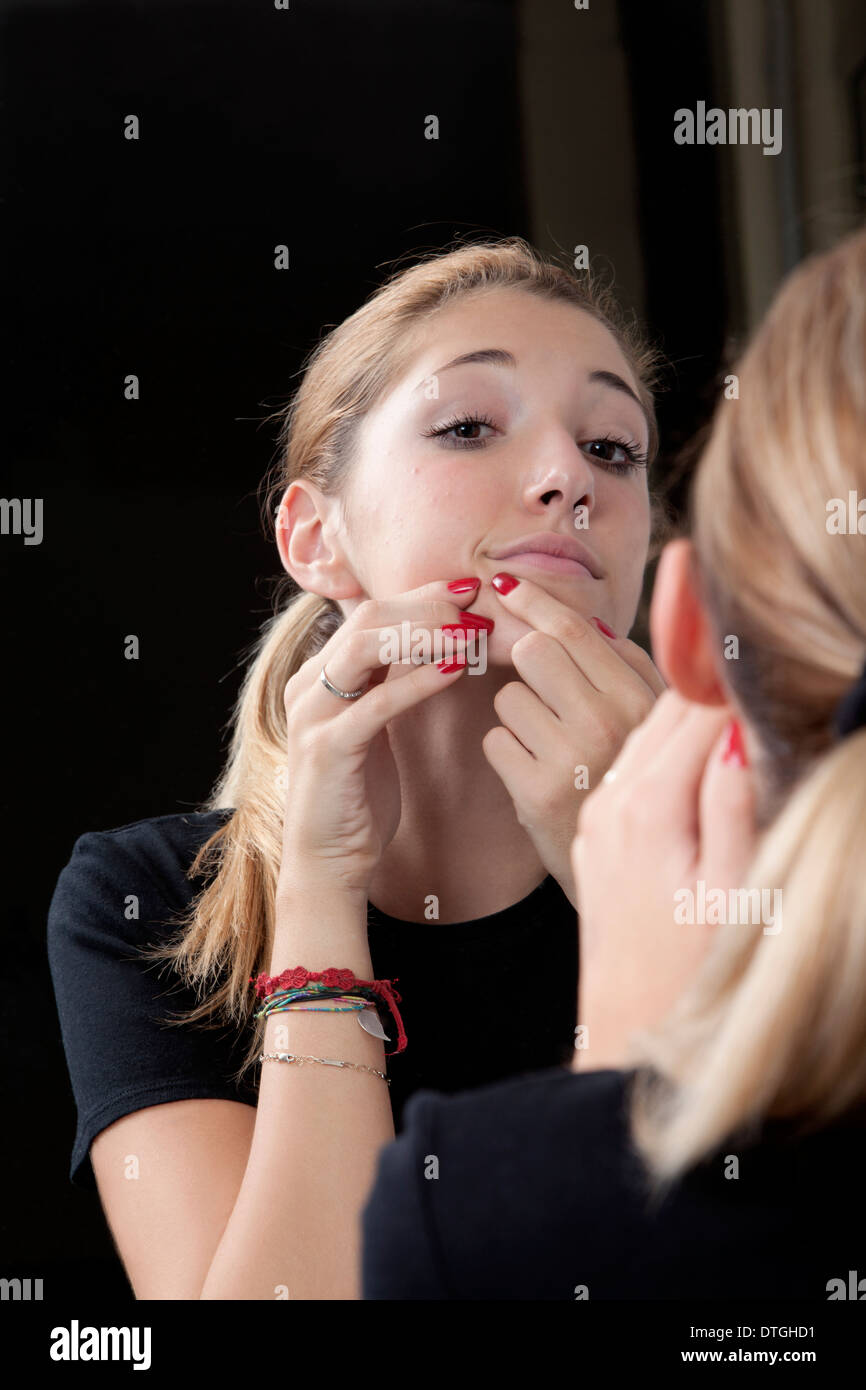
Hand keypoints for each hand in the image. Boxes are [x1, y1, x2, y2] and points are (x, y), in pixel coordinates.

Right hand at [277, 580, 480, 903]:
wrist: (330, 861)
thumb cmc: (360, 795)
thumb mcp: (375, 726)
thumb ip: (389, 682)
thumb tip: (435, 640)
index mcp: (319, 674)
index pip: (372, 613)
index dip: (421, 596)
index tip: (469, 589)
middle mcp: (308, 685)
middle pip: (369, 619)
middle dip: (426, 605)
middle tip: (477, 602)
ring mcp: (312, 715)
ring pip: (366, 648)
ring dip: (424, 634)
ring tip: (472, 630)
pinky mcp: (328, 750)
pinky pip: (376, 704)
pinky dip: (418, 683)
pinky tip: (456, 670)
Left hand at [481, 573, 665, 905]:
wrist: (631, 877)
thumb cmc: (634, 783)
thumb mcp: (652, 724)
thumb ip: (627, 668)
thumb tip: (586, 617)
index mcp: (643, 700)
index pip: (578, 630)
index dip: (536, 602)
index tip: (505, 584)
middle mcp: (611, 724)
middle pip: (534, 651)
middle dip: (522, 661)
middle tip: (533, 684)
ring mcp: (573, 759)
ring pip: (509, 696)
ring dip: (519, 714)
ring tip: (550, 746)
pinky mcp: (537, 794)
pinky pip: (495, 739)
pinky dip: (507, 751)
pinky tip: (534, 774)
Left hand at [571, 690, 757, 1069]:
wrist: (628, 1041)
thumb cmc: (691, 980)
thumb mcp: (732, 895)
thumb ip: (734, 804)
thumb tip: (736, 728)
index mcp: (647, 805)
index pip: (698, 706)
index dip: (740, 688)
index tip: (773, 687)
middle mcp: (609, 801)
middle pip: (664, 709)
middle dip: (712, 691)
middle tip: (759, 692)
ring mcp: (596, 819)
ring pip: (642, 734)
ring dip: (685, 718)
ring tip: (734, 717)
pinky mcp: (593, 840)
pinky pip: (625, 768)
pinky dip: (660, 751)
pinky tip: (692, 764)